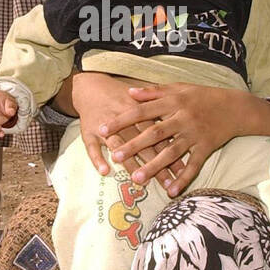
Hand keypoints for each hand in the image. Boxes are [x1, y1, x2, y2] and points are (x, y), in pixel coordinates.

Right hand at [69, 73, 182, 189]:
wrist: (91, 87)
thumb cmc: (120, 96)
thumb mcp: (140, 100)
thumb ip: (159, 115)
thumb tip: (180, 130)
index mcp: (139, 112)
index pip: (158, 135)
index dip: (170, 153)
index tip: (181, 171)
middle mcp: (124, 120)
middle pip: (141, 144)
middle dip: (154, 165)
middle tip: (167, 183)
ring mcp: (105, 127)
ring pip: (119, 146)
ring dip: (129, 163)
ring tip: (139, 180)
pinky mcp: (88, 132)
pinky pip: (92, 147)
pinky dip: (97, 158)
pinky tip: (104, 170)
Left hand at [97, 82, 258, 195]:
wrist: (235, 107)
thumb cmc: (203, 96)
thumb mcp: (178, 88)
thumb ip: (153, 91)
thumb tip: (129, 92)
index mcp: (173, 102)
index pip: (142, 112)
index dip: (122, 120)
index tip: (102, 128)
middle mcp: (182, 118)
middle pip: (154, 133)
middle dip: (134, 146)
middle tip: (115, 157)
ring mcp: (194, 135)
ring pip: (171, 152)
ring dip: (154, 166)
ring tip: (136, 178)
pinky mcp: (206, 147)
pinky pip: (194, 165)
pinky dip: (183, 178)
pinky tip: (171, 191)